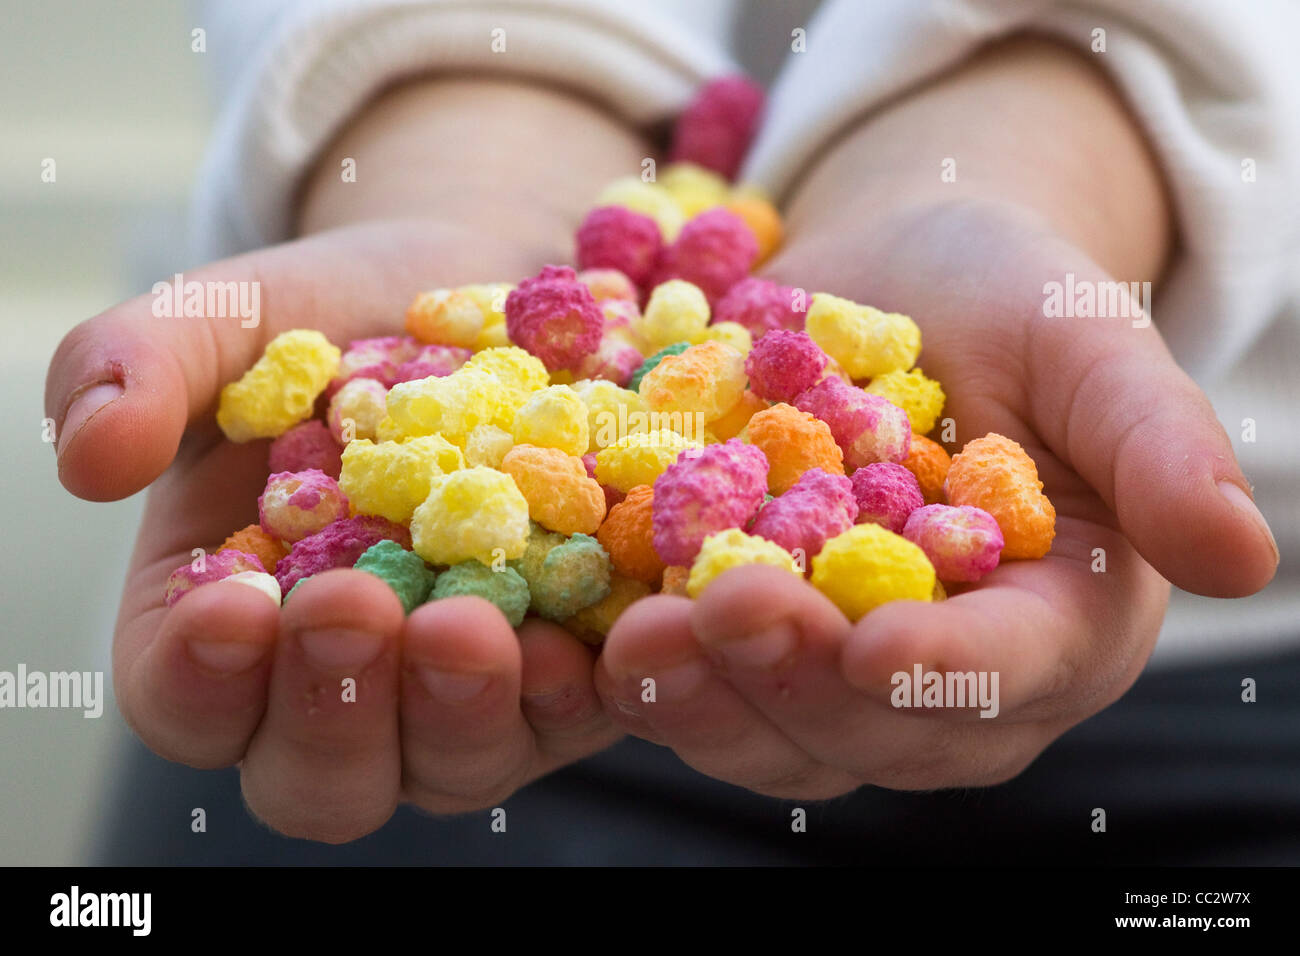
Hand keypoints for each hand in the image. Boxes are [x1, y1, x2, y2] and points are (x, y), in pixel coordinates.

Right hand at [46, 221, 620, 841]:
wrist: (487, 297)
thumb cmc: (337, 317)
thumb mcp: (231, 320)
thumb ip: (139, 367)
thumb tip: (91, 454)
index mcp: (228, 626)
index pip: (189, 699)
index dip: (201, 676)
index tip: (231, 603)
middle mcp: (346, 687)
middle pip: (323, 777)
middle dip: (335, 713)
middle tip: (359, 611)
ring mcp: (461, 693)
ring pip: (454, 764)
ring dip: (461, 714)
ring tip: (474, 625)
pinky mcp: (568, 672)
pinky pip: (576, 716)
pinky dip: (582, 694)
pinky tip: (591, 642)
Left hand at [593, 199, 1277, 797]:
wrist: (884, 286)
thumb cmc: (1003, 305)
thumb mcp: (1085, 341)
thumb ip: (1156, 442)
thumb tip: (1247, 556)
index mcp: (1053, 627)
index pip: (1011, 672)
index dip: (950, 667)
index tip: (877, 641)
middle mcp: (941, 682)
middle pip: (875, 723)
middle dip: (799, 680)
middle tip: (728, 611)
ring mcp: (830, 679)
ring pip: (769, 733)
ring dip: (701, 697)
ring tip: (637, 637)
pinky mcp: (737, 650)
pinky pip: (688, 688)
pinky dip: (640, 672)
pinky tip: (587, 630)